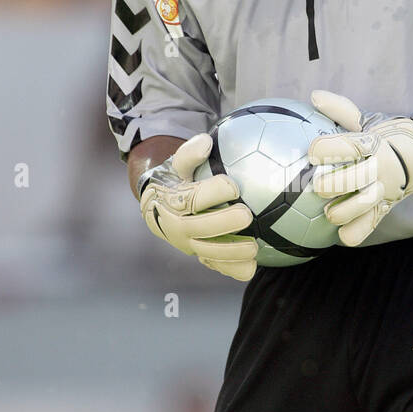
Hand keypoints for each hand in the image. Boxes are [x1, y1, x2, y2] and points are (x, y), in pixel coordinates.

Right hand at [138, 134, 257, 279]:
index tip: (233, 186)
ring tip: (253, 248)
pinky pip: (215, 266)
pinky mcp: (199, 256)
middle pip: (199, 227)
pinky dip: (232, 269)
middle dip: (223, 223)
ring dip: (231, 252)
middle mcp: (178, 226)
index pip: (194, 198)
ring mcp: (188, 244)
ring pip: (207, 252)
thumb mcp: (177, 163)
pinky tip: (253, 267)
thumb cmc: (176, 179)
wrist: (158, 207)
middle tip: (246, 216)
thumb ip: (190, 152)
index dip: (214, 192)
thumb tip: (206, 142)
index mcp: (174, 201)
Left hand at [307, 90, 412, 245]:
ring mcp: (385, 189)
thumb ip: (340, 109)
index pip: (349, 145)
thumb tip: (314, 96)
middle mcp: (379, 166)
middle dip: (333, 185)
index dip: (327, 149)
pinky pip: (371, 224)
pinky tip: (340, 233)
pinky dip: (356, 232)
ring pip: (364, 205)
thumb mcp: (367, 118)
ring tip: (329, 213)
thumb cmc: (387, 134)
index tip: (311, 152)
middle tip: (316, 187)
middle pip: (355, 178)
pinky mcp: (387, 206)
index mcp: (372, 143)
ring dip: (344, 212)